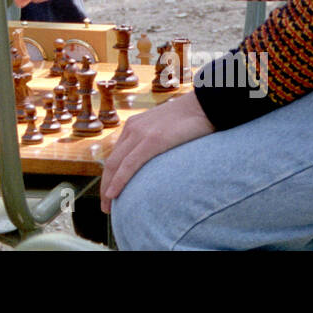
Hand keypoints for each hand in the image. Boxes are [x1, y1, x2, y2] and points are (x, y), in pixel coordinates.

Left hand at [99, 92, 214, 212]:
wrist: (207, 104)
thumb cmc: (192, 119)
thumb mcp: (167, 129)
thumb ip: (157, 142)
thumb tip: (159, 161)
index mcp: (135, 125)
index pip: (116, 155)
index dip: (110, 176)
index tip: (110, 193)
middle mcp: (133, 128)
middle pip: (112, 162)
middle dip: (105, 186)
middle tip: (105, 206)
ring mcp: (141, 133)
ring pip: (115, 165)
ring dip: (108, 189)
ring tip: (107, 207)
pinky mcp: (152, 140)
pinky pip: (129, 165)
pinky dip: (118, 181)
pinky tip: (113, 194)